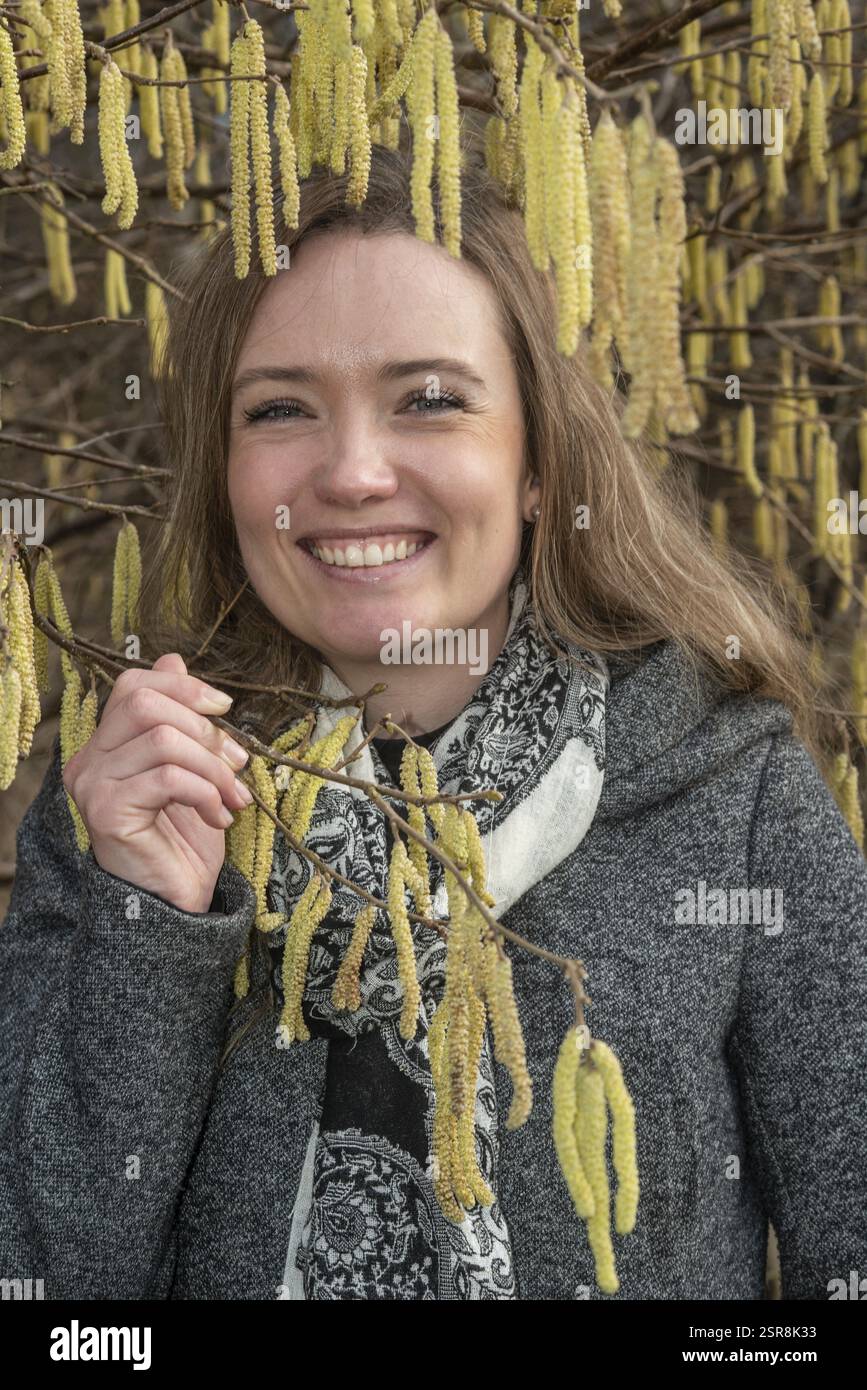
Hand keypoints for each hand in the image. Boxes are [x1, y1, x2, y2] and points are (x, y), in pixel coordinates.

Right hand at [62, 653, 253, 913]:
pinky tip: (220, 817)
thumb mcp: (193, 769)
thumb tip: (174, 657)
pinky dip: (206, 793)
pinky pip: (168, 778)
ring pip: (163, 740)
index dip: (184, 686)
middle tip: (237, 762)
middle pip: (145, 702)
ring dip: (213, 767)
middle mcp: (89, 760)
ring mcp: (93, 785)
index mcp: (107, 745)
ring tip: (235, 796)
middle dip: (204, 727)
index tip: (225, 710)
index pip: (135, 685)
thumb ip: (181, 719)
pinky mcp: (107, 812)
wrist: (175, 904)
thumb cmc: (184, 839)